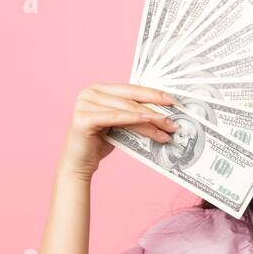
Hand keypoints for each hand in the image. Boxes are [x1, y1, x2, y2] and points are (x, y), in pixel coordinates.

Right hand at [60, 82, 178, 177]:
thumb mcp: (120, 125)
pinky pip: (114, 118)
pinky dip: (133, 120)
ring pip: (126, 110)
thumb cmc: (99, 144)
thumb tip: (164, 114)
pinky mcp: (82, 118)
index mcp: (98, 89)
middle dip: (155, 109)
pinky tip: (149, 123)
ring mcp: (84, 103)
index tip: (174, 101)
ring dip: (150, 120)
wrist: (78, 164)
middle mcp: (89, 92)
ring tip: (167, 129)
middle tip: (174, 120)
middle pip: (130, 99)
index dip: (153, 93)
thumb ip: (134, 115)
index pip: (131, 89)